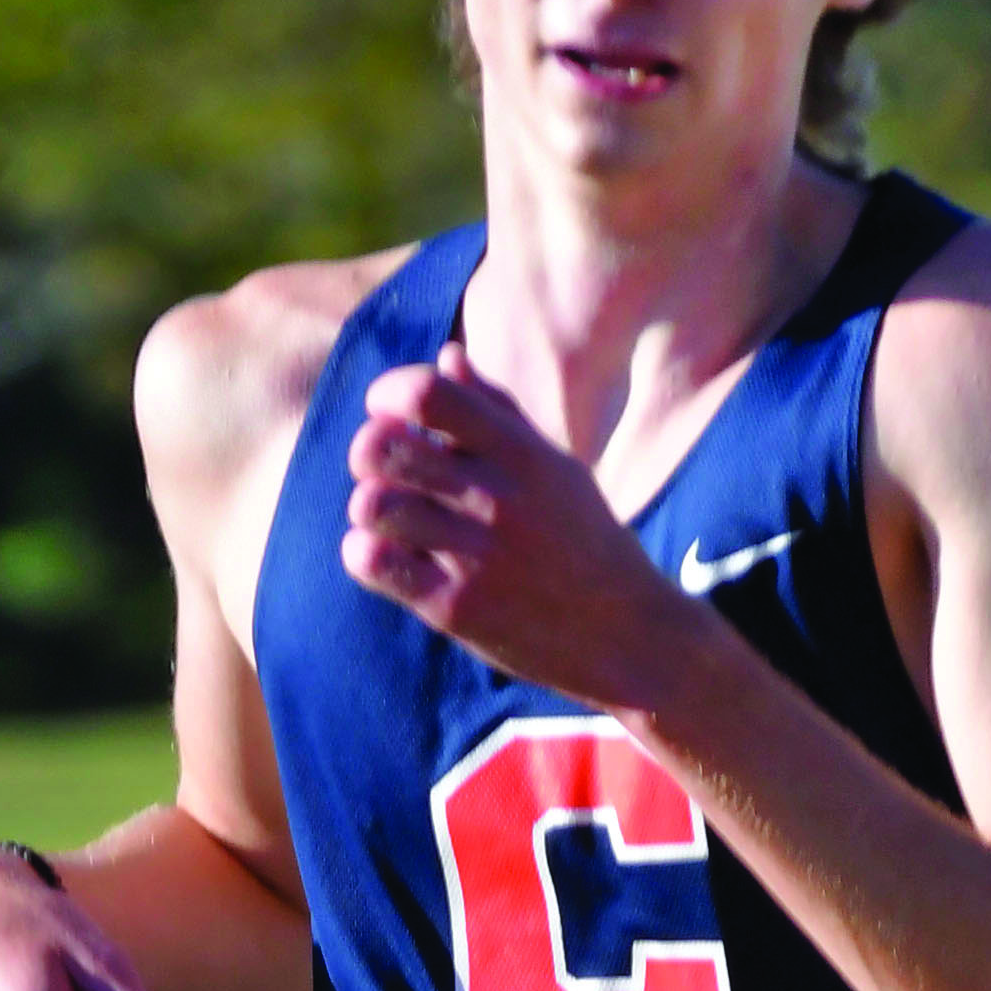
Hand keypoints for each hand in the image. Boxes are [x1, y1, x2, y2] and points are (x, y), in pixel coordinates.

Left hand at [341, 344, 694, 709]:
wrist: (626, 634)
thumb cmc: (585, 541)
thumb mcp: (554, 467)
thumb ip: (498, 411)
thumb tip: (447, 356)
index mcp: (520, 452)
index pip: (429, 393)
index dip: (390, 394)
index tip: (393, 413)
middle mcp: (497, 497)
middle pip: (383, 446)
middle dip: (368, 451)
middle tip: (385, 471)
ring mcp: (476, 555)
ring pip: (372, 505)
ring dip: (369, 508)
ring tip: (391, 521)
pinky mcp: (457, 608)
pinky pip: (373, 563)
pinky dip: (364, 553)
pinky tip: (389, 559)